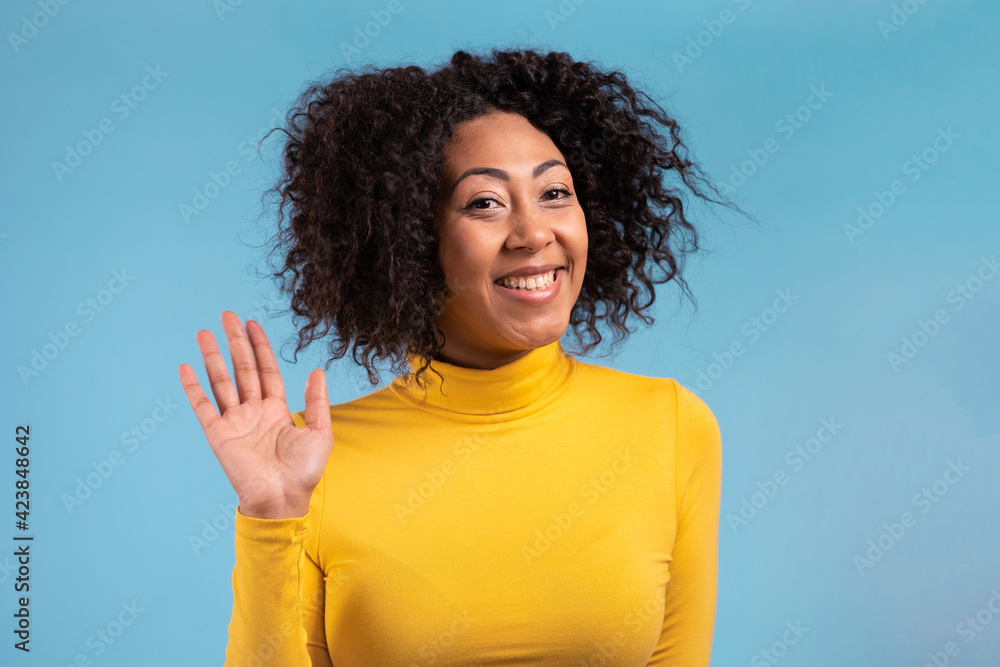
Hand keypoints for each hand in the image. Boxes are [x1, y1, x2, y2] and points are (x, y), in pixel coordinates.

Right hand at [178, 311, 332, 518]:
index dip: (260, 347)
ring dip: (212, 357)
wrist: (282, 499)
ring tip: (203, 332)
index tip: (252, 324)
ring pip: (222, 382)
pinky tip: (185, 367)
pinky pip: (203, 406)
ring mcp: (235, 422)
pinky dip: (193, 387)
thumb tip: (317, 370)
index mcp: (278, 410)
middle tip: (227, 315)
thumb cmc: (304, 472)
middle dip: (235, 342)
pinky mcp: (218, 435)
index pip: (266, 370)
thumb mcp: (320, 432)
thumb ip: (317, 401)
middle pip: (242, 369)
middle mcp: (254, 412)